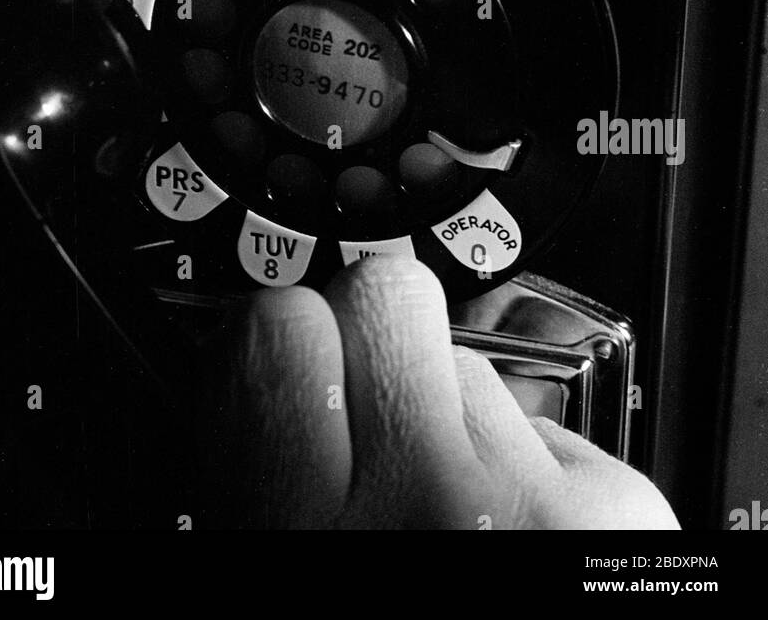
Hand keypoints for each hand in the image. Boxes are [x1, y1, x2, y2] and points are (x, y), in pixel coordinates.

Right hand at [193, 256, 679, 530]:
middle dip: (366, 338)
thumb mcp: (283, 578)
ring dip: (448, 415)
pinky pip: (543, 427)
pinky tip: (508, 538)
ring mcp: (541, 502)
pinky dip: (520, 465)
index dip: (277, 350)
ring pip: (466, 359)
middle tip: (365, 411)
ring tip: (443, 509)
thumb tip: (250, 384)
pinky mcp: (624, 508)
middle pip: (382, 295)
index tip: (282, 377)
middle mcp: (430, 510)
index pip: (274, 332)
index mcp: (309, 544)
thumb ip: (262, 487)